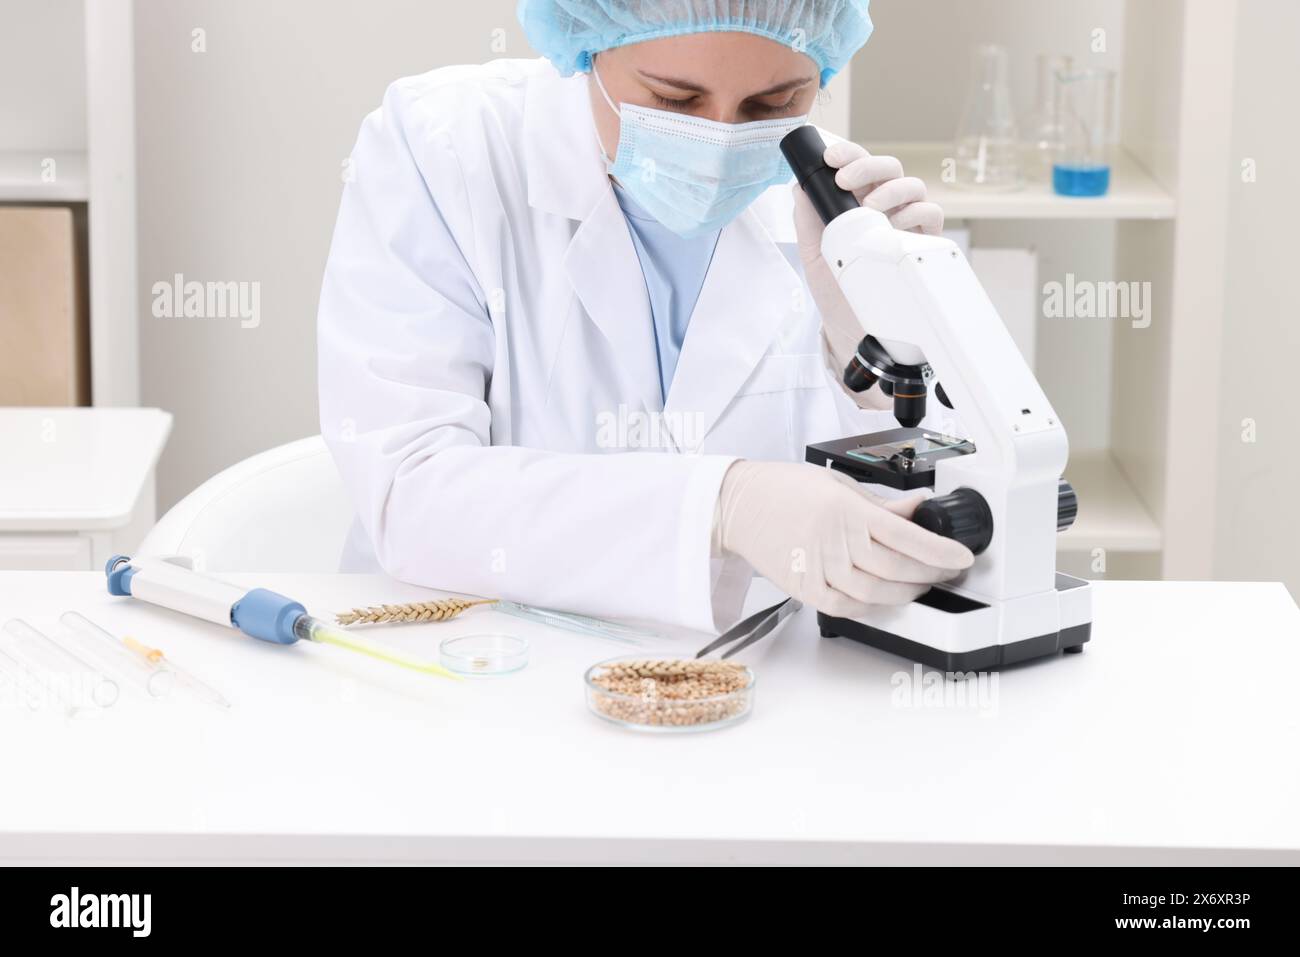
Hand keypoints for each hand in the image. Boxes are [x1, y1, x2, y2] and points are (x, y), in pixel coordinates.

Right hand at [716, 460, 973, 617]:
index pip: (906, 536)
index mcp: (847, 510)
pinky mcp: (805, 588)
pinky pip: (847, 606)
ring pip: (876, 592)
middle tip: (948, 570)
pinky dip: (871, 606)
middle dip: (931, 573)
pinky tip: (884, 597)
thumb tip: (918, 508)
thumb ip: (882, 503)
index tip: (962, 557)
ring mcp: (819, 568)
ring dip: (906, 592)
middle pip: (897, 568)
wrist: (738, 506)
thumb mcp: (839, 483)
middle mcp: (835, 541)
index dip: (940, 551)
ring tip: (920, 584)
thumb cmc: (784, 489)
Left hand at [793, 142, 943, 403]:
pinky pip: (931, 213)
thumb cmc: (836, 289)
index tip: (830, 159)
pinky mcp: (924, 243)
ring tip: (869, 208)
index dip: (848, 154)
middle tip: (845, 181)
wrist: (853, 329)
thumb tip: (799, 185)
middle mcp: (886, 208)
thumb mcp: (813, 252)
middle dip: (867, 165)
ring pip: (912, 185)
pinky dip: (915, 212)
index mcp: (858, 202)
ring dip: (890, 189)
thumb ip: (807, 218)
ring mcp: (907, 223)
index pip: (858, 166)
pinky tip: (895, 225)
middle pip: (888, 168)